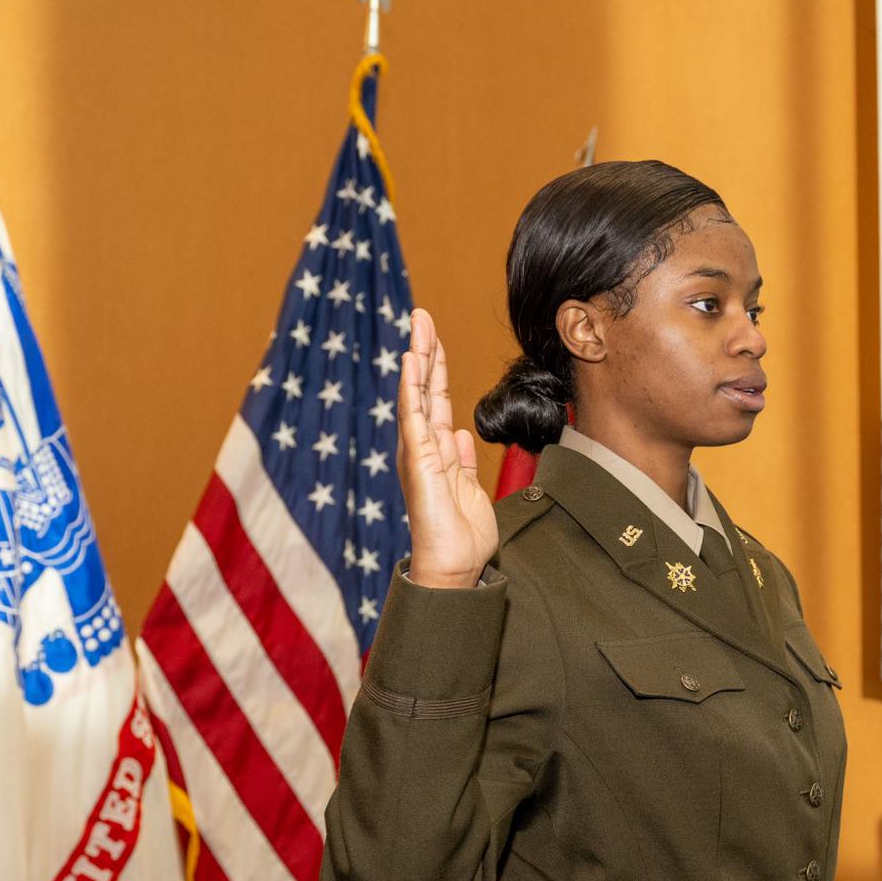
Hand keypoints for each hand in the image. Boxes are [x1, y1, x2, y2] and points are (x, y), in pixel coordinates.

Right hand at [397, 308, 496, 588]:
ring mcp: (419, 451)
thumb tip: (462, 435)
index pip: (439, 400)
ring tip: (418, 325)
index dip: (438, 368)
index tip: (435, 337)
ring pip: (419, 394)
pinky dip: (412, 388)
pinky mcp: (418, 460)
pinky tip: (411, 362)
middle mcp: (424, 446)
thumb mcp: (470, 490)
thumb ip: (464, 461)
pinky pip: (415, 416)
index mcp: (439, 451)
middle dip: (425, 351)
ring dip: (418, 358)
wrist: (452, 565)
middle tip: (422, 315)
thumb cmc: (459, 535)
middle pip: (426, 389)